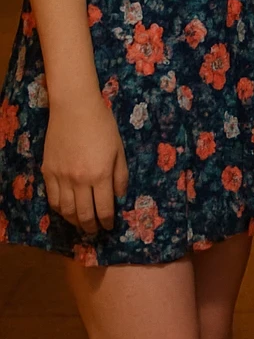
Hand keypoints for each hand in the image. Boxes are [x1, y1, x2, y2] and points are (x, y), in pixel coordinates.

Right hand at [42, 93, 128, 234]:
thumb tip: (120, 196)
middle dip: (91, 226)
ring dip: (74, 222)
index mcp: (100, 175)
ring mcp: (61, 177)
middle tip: (94, 231)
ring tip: (81, 224)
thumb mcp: (119, 148)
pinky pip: (52, 199)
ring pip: (66, 211)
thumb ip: (120, 175)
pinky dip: (59, 210)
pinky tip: (66, 210)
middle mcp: (80, 180)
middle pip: (83, 214)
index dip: (107, 222)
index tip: (109, 227)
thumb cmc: (102, 124)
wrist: (74, 108)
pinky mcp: (48, 172)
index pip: (103, 209)